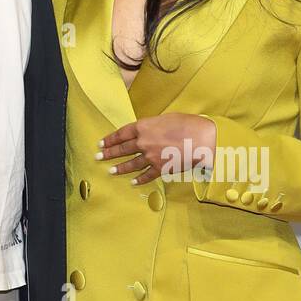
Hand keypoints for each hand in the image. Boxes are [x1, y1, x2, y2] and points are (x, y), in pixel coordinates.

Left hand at [96, 113, 216, 184]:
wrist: (202, 139)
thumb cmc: (187, 124)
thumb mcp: (166, 118)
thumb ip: (153, 125)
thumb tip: (148, 130)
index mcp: (143, 127)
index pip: (121, 133)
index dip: (110, 139)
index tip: (101, 143)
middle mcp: (143, 142)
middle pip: (122, 149)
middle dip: (109, 153)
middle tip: (98, 157)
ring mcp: (151, 157)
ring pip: (131, 164)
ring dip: (120, 168)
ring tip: (111, 171)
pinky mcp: (160, 168)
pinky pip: (147, 175)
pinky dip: (139, 180)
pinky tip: (133, 182)